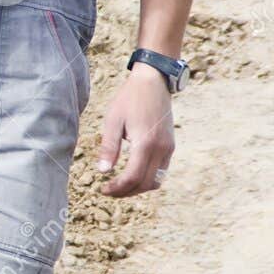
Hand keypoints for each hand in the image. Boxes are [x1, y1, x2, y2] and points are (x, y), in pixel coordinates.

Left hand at [96, 63, 174, 195]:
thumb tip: (103, 171)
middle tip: (109, 191)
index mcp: (145, 143)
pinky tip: (133, 174)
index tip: (103, 189)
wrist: (153, 81)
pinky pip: (161, 171)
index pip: (132, 178)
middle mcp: (161, 149)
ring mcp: (168, 148)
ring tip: (120, 185)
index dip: (117, 189)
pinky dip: (147, 179)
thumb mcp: (113, 120)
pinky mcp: (170, 146)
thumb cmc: (130, 98)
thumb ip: (109, 147)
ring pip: (156, 181)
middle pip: (145, 184)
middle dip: (126, 192)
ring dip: (138, 188)